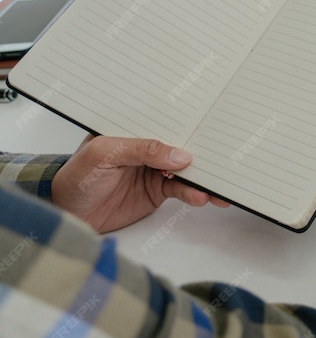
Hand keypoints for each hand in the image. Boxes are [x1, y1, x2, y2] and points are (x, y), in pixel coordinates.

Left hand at [52, 134, 227, 233]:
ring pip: (188, 170)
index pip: (168, 122)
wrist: (67, 215)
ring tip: (219, 186)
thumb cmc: (75, 177)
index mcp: (135, 129)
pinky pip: (182, 191)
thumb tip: (180, 154)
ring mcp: (155, 169)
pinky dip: (194, 194)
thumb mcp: (104, 154)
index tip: (212, 126)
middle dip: (205, 151)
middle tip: (226, 156)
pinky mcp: (158, 191)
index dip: (190, 122)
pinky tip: (201, 197)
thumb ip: (141, 150)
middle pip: (183, 145)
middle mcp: (148, 147)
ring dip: (205, 177)